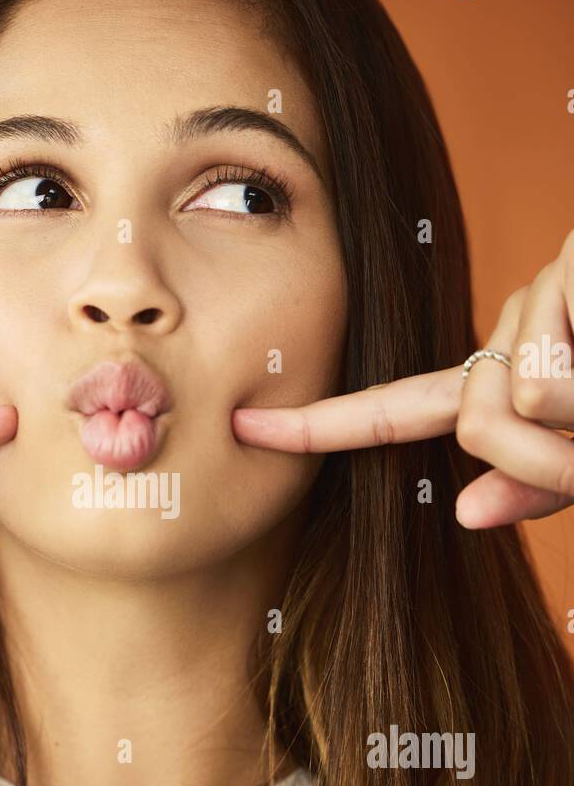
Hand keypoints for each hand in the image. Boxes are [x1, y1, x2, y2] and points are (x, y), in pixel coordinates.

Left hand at [232, 229, 573, 529]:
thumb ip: (534, 486)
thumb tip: (463, 513)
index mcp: (498, 380)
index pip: (395, 411)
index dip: (319, 425)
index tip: (244, 428)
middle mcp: (504, 334)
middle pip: (473, 428)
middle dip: (546, 462)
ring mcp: (535, 300)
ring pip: (515, 408)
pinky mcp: (566, 272)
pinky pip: (547, 378)